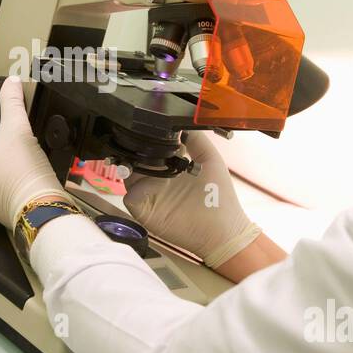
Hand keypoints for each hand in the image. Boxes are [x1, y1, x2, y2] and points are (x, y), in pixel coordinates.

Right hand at [123, 131, 259, 268]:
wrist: (224, 230)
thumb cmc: (219, 197)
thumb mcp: (210, 160)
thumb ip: (196, 139)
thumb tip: (181, 121)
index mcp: (169, 167)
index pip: (149, 149)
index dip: (145, 139)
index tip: (148, 130)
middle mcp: (156, 180)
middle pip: (133, 161)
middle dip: (133, 151)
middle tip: (140, 144)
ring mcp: (150, 197)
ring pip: (128, 178)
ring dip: (131, 168)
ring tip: (144, 162)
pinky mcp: (146, 213)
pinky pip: (130, 198)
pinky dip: (135, 190)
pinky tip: (150, 184)